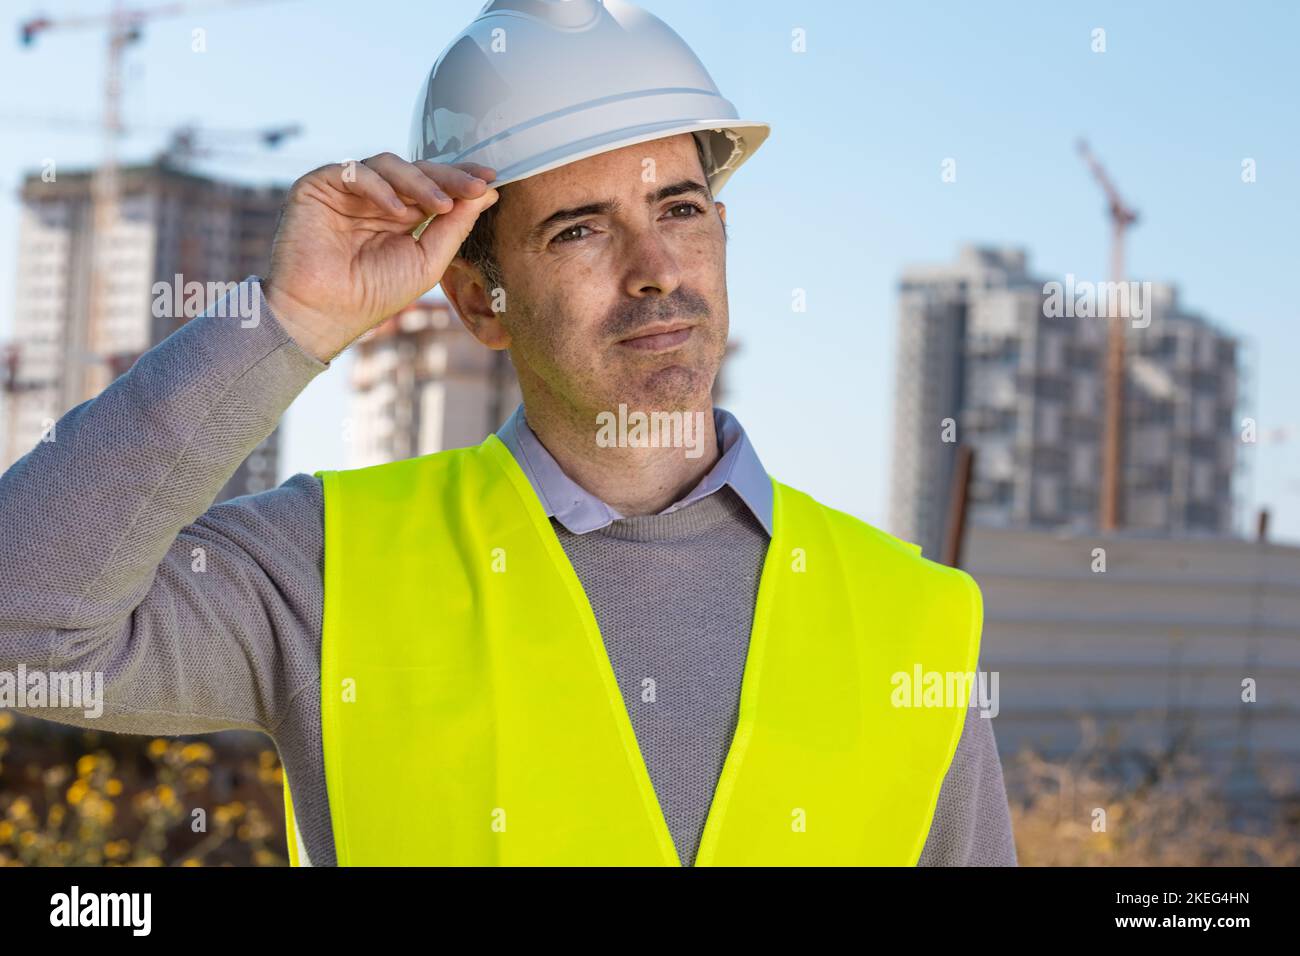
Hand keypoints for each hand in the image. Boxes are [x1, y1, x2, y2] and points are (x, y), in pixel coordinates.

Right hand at [261, 152, 498, 362]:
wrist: (323, 312)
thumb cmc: (374, 294)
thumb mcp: (427, 260)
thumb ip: (454, 226)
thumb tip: (487, 193)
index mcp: (399, 215)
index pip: (433, 186)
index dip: (460, 179)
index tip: (490, 178)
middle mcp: (374, 198)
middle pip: (416, 171)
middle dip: (448, 177)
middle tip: (475, 185)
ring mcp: (347, 190)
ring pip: (390, 165)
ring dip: (419, 182)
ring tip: (440, 206)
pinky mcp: (319, 185)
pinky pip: (356, 172)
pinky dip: (380, 187)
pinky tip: (397, 211)